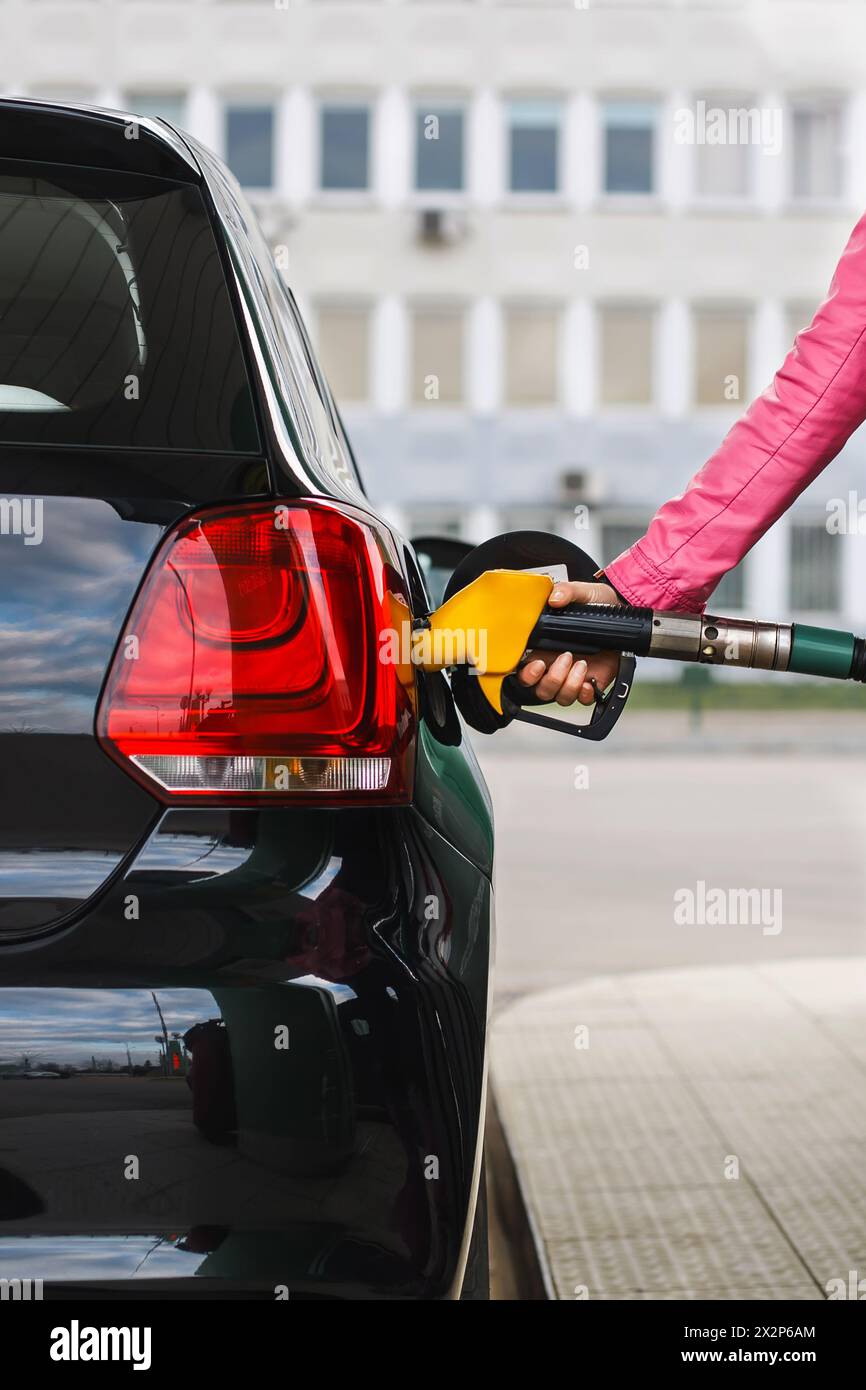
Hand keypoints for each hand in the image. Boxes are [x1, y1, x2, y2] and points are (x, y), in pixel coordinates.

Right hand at [516, 580, 621, 706]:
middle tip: (565, 659)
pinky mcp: (592, 683)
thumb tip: (555, 598)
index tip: (539, 663)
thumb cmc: (597, 604)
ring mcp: (573, 676)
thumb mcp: (583, 592)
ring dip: (569, 684)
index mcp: (545, 646)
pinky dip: (584, 694)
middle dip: (551, 679)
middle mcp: (556, 665)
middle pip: (541, 689)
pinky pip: (582, 700)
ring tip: (582, 664)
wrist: (621, 612)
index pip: (525, 670)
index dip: (528, 673)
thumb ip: (567, 591)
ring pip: (560, 697)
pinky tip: (590, 681)